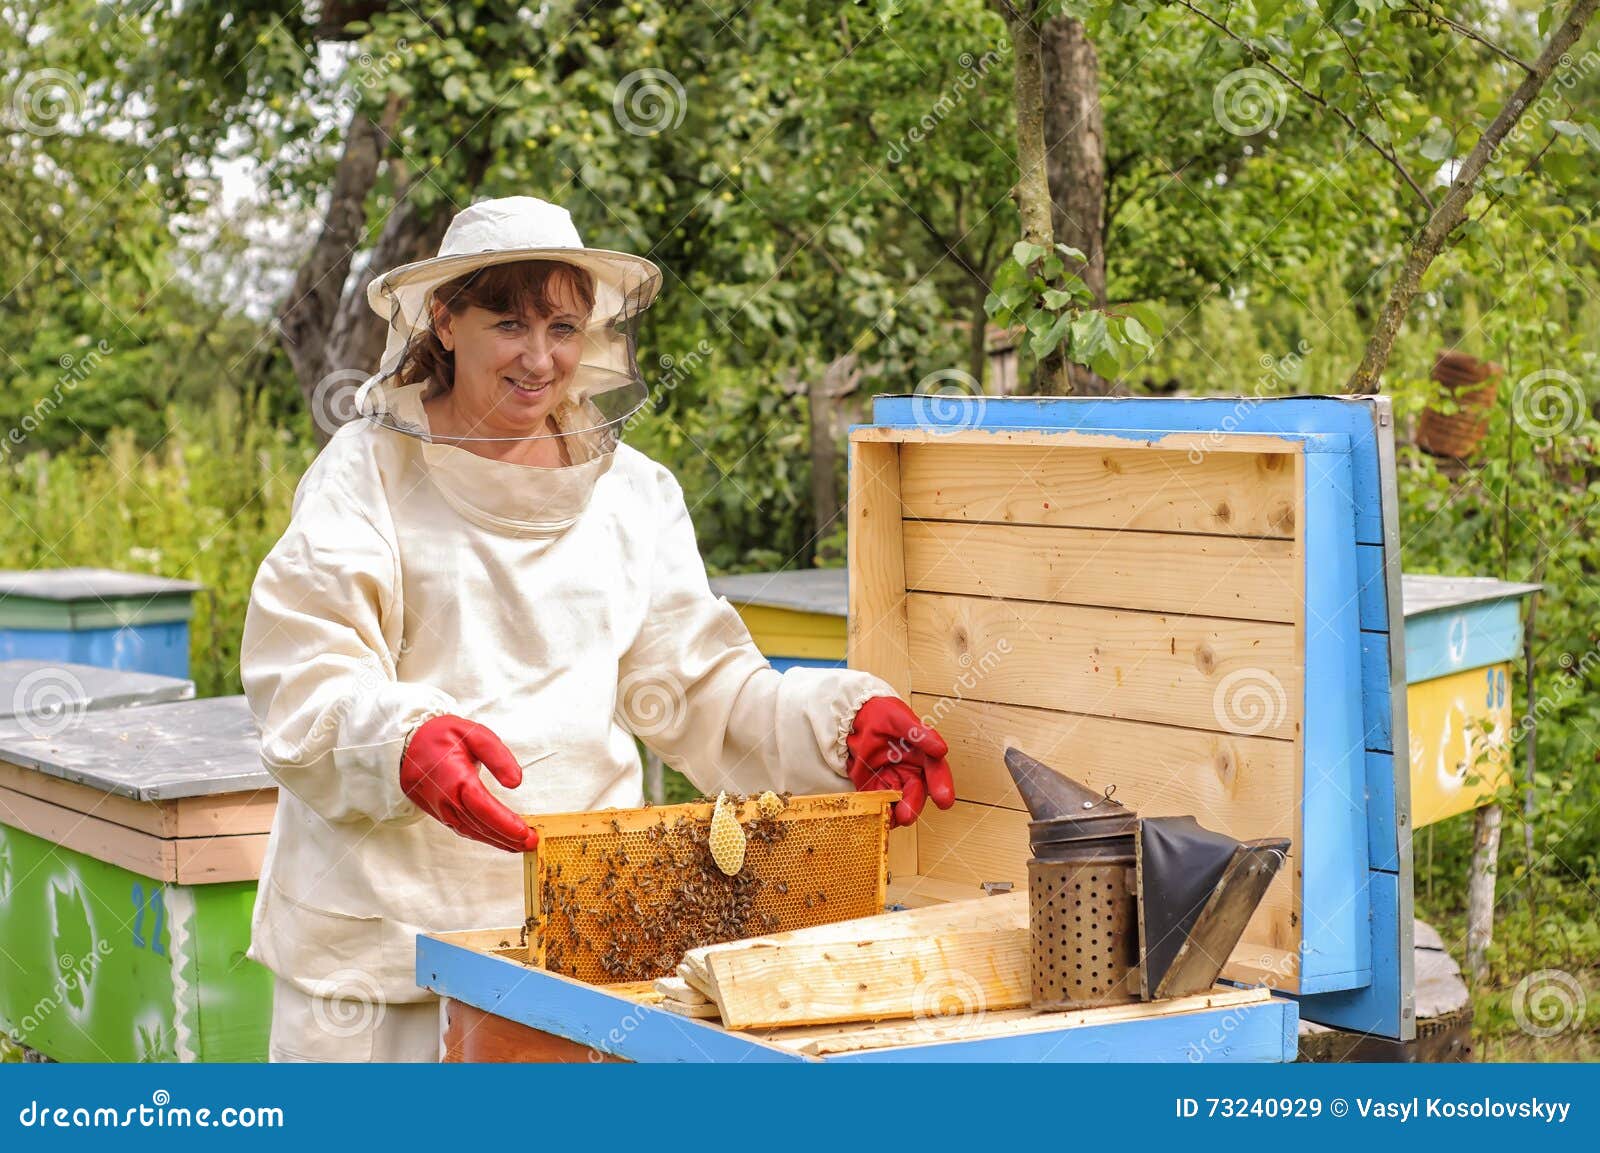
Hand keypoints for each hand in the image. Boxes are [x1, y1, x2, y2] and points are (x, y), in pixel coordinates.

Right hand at [400, 715, 538, 852]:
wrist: (406, 746)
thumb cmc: (442, 737)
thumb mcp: (474, 733)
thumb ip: (497, 756)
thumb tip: (516, 781)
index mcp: (454, 778)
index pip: (482, 806)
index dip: (504, 822)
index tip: (525, 832)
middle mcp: (446, 799)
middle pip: (480, 825)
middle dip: (508, 837)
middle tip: (533, 843)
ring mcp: (441, 809)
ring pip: (472, 831)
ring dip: (498, 841)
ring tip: (522, 845)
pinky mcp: (440, 814)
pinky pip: (463, 829)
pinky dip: (484, 837)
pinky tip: (500, 840)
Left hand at [845, 696, 955, 827]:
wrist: (851, 717)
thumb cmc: (879, 714)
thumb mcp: (899, 718)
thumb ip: (919, 733)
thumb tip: (941, 750)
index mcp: (921, 754)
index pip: (935, 771)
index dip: (941, 785)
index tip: (945, 800)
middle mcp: (910, 770)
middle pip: (917, 791)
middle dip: (914, 805)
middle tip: (908, 814)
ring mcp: (891, 780)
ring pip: (899, 801)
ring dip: (897, 812)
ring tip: (892, 818)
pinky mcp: (873, 787)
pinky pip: (878, 802)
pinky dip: (878, 810)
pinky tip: (876, 816)